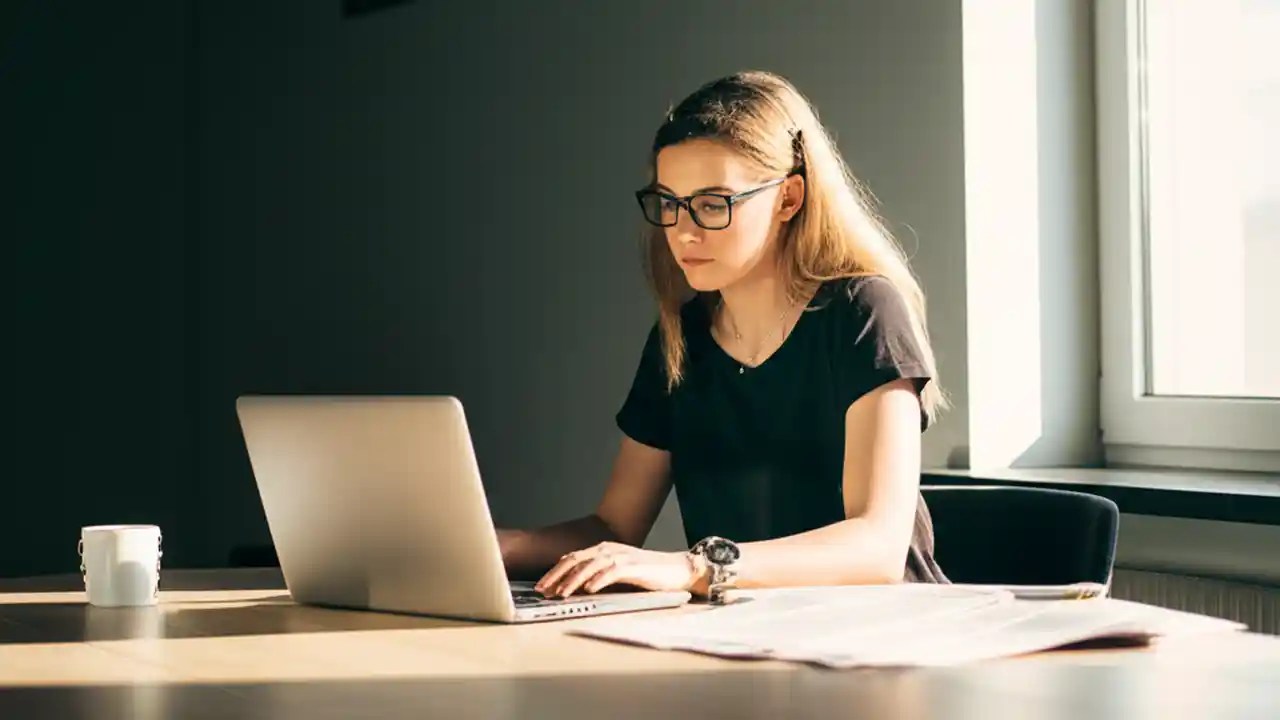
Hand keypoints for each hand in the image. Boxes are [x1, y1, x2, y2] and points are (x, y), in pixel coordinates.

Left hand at [534, 542, 703, 597]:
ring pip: (590, 566)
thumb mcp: (616, 573)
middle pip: (575, 559)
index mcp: (601, 550)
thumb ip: (596, 576)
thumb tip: (573, 589)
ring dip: (573, 580)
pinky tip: (589, 589)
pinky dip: (598, 580)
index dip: (553, 572)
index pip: (571, 559)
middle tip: (542, 590)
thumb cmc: (645, 574)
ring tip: (561, 593)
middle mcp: (608, 549)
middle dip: (556, 575)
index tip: (540, 586)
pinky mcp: (633, 566)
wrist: (675, 569)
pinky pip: (612, 572)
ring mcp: (620, 556)